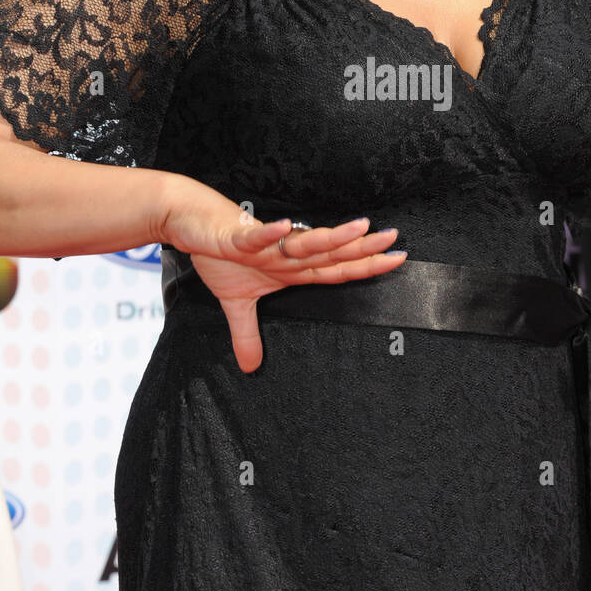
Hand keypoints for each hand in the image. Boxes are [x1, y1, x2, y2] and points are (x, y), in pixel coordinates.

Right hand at [159, 182, 405, 372]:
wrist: (193, 222)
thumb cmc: (221, 253)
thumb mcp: (235, 302)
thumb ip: (247, 333)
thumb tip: (250, 368)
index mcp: (291, 269)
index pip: (335, 269)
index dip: (365, 266)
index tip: (397, 259)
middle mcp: (286, 255)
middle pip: (330, 253)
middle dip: (362, 248)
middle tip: (394, 239)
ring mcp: (265, 246)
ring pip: (303, 241)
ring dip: (330, 236)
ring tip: (359, 228)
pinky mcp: (237, 237)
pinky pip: (255, 237)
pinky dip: (267, 233)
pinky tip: (283, 227)